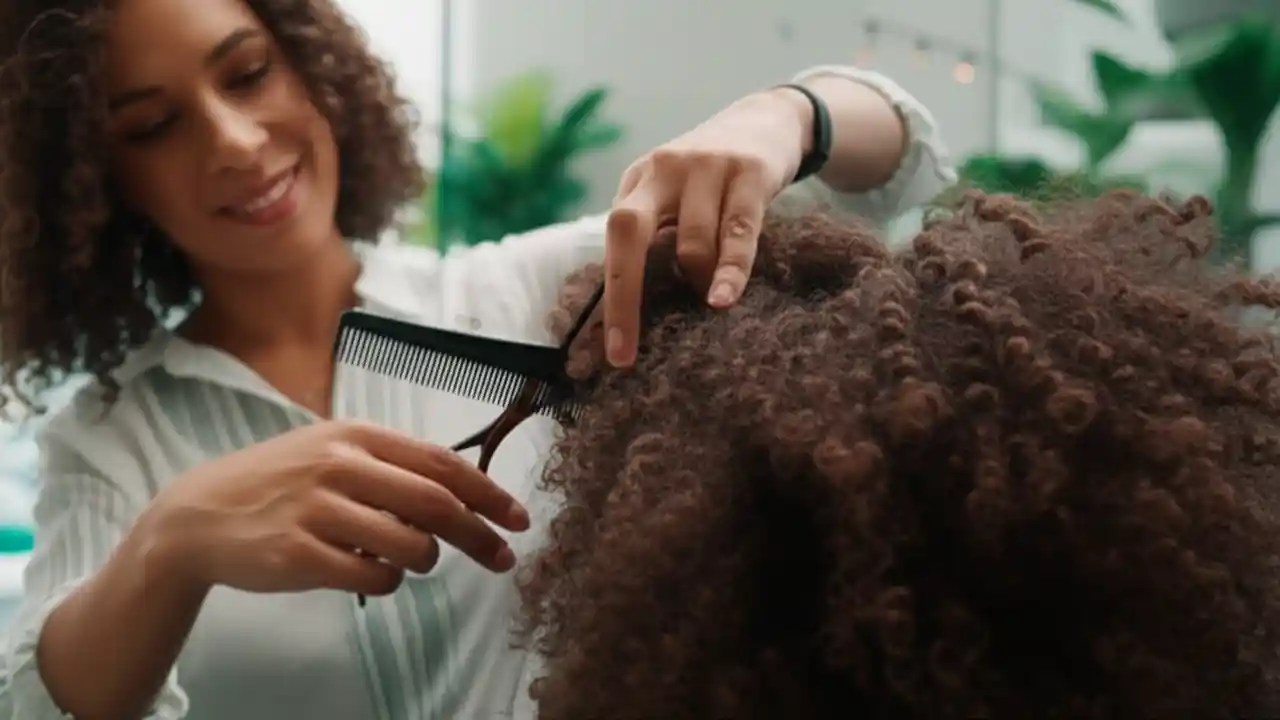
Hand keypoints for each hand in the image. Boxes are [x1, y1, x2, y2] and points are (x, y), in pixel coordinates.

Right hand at [139, 421, 528, 596]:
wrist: (199, 514)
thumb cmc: (280, 483)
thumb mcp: (332, 452)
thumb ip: (391, 467)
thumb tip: (462, 496)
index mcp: (355, 436)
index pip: (442, 462)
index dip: (488, 492)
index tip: (518, 518)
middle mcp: (339, 466)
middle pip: (436, 504)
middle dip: (480, 535)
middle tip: (503, 558)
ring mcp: (316, 510)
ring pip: (410, 547)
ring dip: (423, 561)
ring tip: (404, 558)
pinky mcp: (297, 555)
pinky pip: (372, 579)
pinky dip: (385, 583)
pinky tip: (364, 572)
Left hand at [603, 86, 813, 366]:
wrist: (769, 120)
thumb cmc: (714, 177)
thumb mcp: (673, 195)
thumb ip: (654, 236)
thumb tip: (632, 310)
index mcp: (639, 181)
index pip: (612, 240)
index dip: (610, 297)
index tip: (616, 353)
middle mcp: (664, 169)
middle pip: (629, 232)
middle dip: (624, 296)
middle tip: (627, 352)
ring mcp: (706, 167)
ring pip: (691, 243)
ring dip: (698, 281)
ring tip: (711, 294)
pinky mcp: (749, 173)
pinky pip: (737, 233)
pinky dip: (730, 271)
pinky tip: (723, 300)